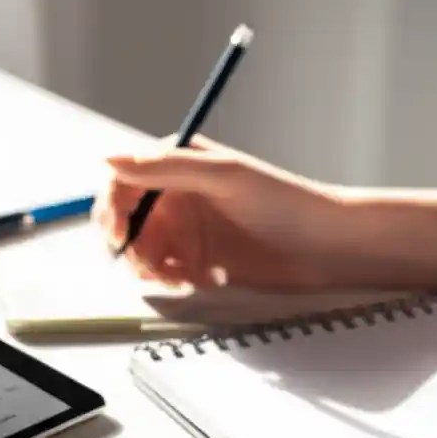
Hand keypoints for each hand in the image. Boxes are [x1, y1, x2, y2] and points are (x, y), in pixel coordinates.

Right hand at [97, 135, 354, 290]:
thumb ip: (165, 167)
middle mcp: (175, 194)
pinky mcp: (194, 258)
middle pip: (123, 221)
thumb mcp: (223, 177)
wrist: (329, 247)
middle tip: (150, 267)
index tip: (118, 237)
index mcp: (177, 165)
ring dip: (151, 268)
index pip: (122, 183)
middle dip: (130, 247)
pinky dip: (173, 280)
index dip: (112, 210)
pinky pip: (162, 272)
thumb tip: (108, 158)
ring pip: (139, 251)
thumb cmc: (286, 203)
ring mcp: (184, 227)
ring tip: (183, 278)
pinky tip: (207, 279)